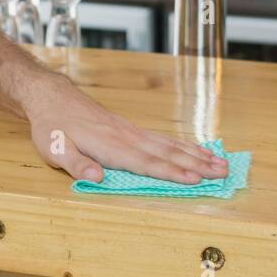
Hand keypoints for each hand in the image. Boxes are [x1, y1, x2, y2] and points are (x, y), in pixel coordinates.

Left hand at [24, 79, 227, 183]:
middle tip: (224, 171)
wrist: (52, 97)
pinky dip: (183, 145)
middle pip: (167, 152)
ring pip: (169, 144)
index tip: (196, 179)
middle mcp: (126, 137)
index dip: (172, 172)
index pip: (146, 162)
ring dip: (196, 154)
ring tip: (221, 162)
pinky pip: (162, 138)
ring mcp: (131, 131)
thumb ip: (76, 163)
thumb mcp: (54, 148)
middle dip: (197, 163)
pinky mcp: (130, 129)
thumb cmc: (52, 127)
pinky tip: (197, 150)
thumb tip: (96, 177)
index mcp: (110, 146)